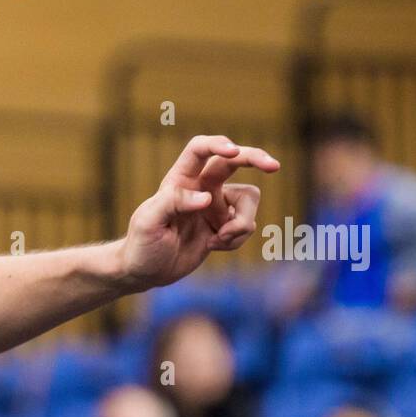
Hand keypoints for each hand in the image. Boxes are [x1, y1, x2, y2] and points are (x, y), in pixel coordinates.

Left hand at [121, 135, 279, 290]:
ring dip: (242, 222)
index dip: (218, 145)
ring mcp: (216, 205)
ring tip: (218, 240)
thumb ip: (173, 204)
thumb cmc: (141, 245)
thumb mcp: (148, 223)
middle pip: (234, 160)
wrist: (147, 272)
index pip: (200, 149)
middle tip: (274, 166)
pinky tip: (213, 246)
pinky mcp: (225, 224)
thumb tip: (207, 199)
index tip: (232, 151)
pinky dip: (236, 239)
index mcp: (179, 179)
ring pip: (249, 199)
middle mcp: (201, 187)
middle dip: (255, 159)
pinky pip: (246, 224)